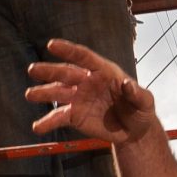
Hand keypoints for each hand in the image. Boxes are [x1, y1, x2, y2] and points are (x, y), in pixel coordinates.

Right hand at [26, 39, 161, 144]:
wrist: (134, 132)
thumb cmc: (141, 111)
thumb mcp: (145, 102)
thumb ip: (137, 93)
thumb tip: (127, 84)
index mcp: (103, 71)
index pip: (84, 57)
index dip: (68, 50)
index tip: (52, 44)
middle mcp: (87, 81)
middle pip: (66, 73)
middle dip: (50, 71)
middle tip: (33, 69)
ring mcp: (79, 98)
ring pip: (58, 92)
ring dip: (43, 93)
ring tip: (30, 95)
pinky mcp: (75, 115)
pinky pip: (58, 117)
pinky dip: (47, 121)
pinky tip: (37, 127)